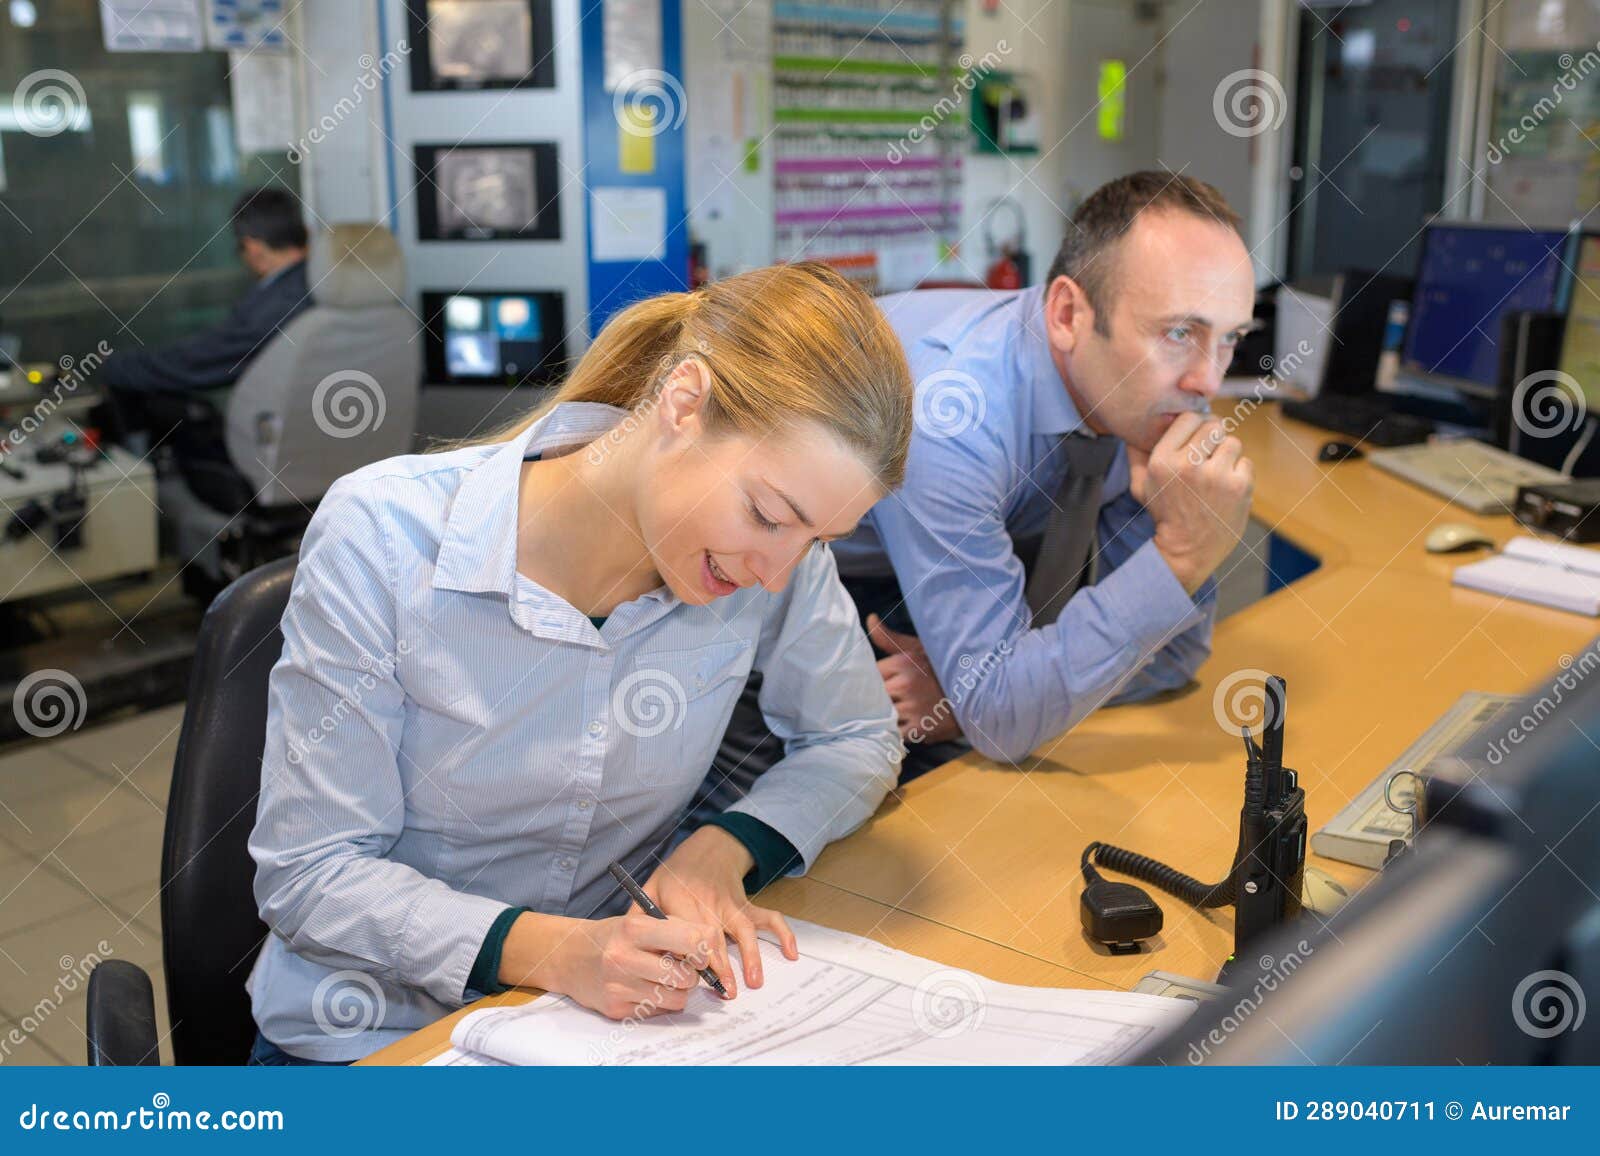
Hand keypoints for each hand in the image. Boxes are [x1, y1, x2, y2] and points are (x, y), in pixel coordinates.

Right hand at [501, 907, 730, 1020]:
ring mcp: (618, 985)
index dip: (703, 950)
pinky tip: (644, 989)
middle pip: (685, 976)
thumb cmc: (614, 936)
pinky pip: (657, 1012)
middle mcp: (624, 957)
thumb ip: (676, 930)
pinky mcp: (616, 1008)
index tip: (701, 954)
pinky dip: (658, 1003)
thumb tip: (712, 949)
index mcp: (634, 928)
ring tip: (663, 979)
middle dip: (691, 975)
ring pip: (676, 999)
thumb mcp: (641, 921)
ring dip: (677, 992)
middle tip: (681, 969)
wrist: (569, 957)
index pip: (690, 939)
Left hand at [643, 827, 799, 991]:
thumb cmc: (675, 874)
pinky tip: (791, 952)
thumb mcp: (651, 887)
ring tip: (753, 982)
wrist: (708, 849)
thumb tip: (632, 949)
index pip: (687, 930)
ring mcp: (731, 904)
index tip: (691, 979)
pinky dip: (783, 933)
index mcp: (682, 898)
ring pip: (744, 929)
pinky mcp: (746, 906)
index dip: (691, 956)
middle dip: (721, 966)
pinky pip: (769, 917)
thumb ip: (639, 916)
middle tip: (725, 993)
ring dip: (751, 955)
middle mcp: (709, 901)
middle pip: (717, 935)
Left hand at [867, 615, 960, 743]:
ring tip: (893, 714)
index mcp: (902, 664)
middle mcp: (905, 685)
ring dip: (885, 717)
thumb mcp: (918, 647)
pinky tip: (903, 727)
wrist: (978, 691)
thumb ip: (888, 637)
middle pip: (874, 696)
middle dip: (877, 698)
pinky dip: (896, 733)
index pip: (871, 674)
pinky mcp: (921, 728)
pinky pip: (896, 734)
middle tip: (884, 700)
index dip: (872, 679)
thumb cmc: (943, 667)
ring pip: (883, 716)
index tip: (878, 682)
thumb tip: (870, 618)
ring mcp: (912, 708)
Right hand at [1132, 412, 1252, 593]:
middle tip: (1209, 454)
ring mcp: (1216, 475)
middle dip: (1213, 437)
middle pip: (1214, 425)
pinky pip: (1246, 463)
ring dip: (1226, 455)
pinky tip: (1226, 488)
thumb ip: (1137, 454)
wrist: (1187, 551)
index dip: (1196, 424)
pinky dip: (1239, 473)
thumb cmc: (1164, 514)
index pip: (1190, 417)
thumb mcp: (1140, 486)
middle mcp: (1189, 465)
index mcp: (1163, 460)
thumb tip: (1136, 429)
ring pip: (1232, 442)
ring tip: (1217, 473)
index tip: (1197, 435)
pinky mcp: (1239, 487)